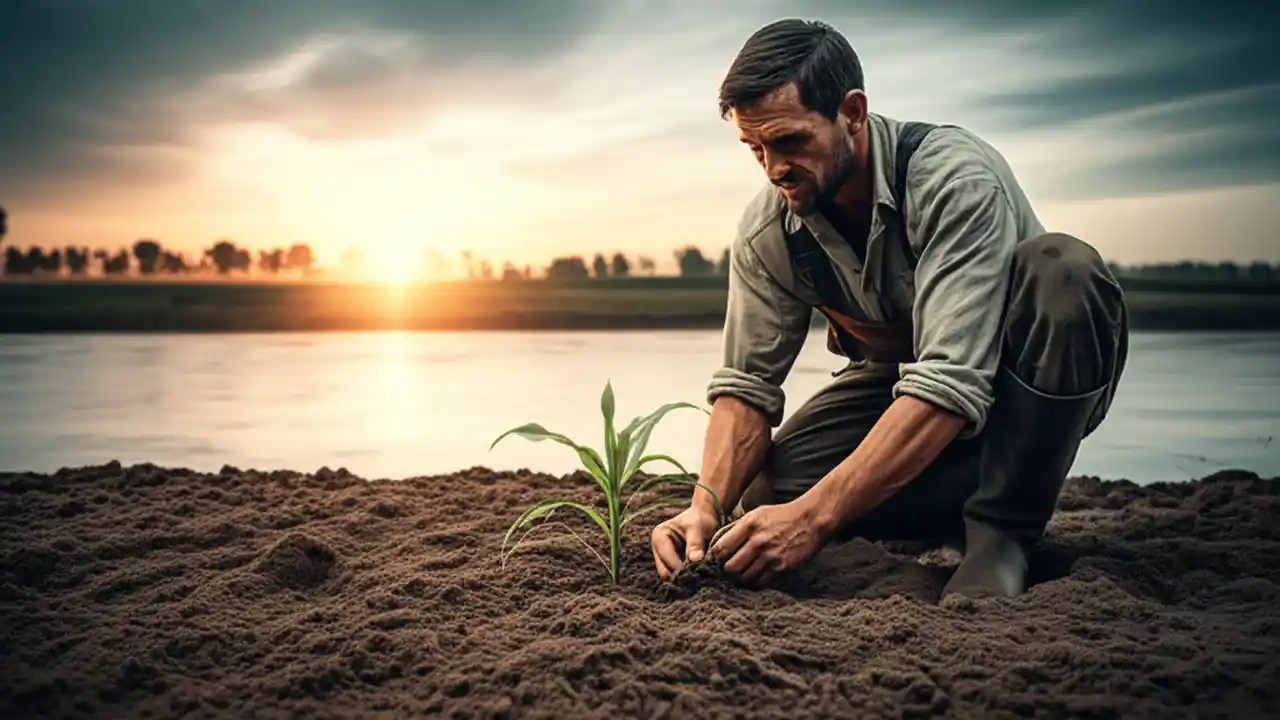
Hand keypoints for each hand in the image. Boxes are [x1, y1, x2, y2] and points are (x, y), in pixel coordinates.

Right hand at [651, 505, 719, 581]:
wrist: (704, 518)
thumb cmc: (700, 520)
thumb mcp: (698, 528)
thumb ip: (695, 543)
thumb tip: (695, 560)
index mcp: (659, 536)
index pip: (667, 561)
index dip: (682, 569)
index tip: (699, 573)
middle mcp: (657, 548)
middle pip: (665, 572)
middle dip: (682, 576)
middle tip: (700, 578)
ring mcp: (663, 557)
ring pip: (670, 577)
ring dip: (684, 578)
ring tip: (700, 576)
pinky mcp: (670, 564)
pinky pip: (676, 576)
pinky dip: (686, 577)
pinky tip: (697, 575)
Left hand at [709, 498, 831, 586]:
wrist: (811, 521)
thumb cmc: (782, 516)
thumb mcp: (757, 514)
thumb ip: (739, 528)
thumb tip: (721, 543)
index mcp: (749, 526)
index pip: (721, 549)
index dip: (717, 557)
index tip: (720, 558)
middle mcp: (757, 542)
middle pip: (731, 568)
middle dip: (727, 571)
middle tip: (730, 569)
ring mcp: (770, 557)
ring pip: (744, 578)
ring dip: (741, 578)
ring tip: (742, 574)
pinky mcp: (781, 568)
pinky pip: (761, 582)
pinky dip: (755, 581)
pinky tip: (756, 576)